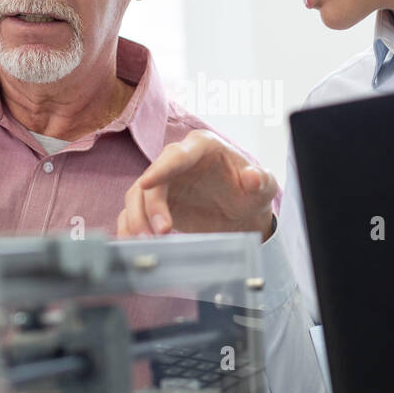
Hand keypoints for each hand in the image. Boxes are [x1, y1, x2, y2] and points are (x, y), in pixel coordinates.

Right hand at [116, 130, 276, 240]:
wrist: (241, 212)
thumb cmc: (252, 193)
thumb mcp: (264, 187)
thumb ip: (261, 180)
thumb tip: (253, 177)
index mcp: (202, 147)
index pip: (176, 155)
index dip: (160, 169)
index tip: (145, 184)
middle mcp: (177, 161)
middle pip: (151, 180)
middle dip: (150, 207)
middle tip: (160, 232)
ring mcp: (163, 182)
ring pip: (136, 197)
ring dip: (136, 220)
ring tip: (147, 243)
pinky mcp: (155, 203)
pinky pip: (133, 213)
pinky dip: (129, 228)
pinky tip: (134, 245)